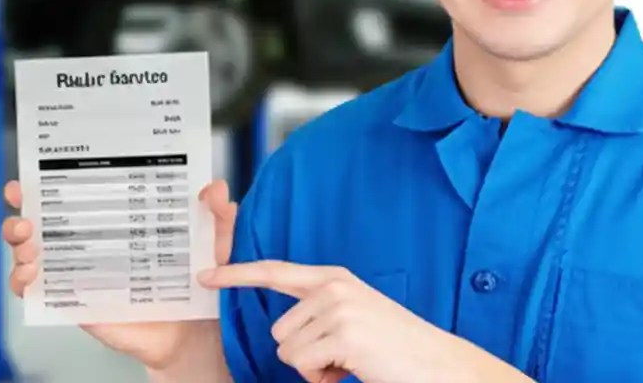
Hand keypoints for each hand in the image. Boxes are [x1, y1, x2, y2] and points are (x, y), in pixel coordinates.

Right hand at [2, 179, 237, 375]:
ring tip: (29, 244)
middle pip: (40, 220)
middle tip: (25, 215)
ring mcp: (77, 272)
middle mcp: (90, 241)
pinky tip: (31, 276)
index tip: (29, 175)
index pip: (76, 193)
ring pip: (28, 253)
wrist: (194, 333)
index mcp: (116, 218)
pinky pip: (36, 292)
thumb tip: (214, 187)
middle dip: (21, 211)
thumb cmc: (199, 283)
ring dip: (16, 246)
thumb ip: (217, 215)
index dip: (47, 181)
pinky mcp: (74, 302)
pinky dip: (22, 282)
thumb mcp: (214, 244)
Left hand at [200, 261, 497, 382]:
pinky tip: (353, 370)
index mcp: (333, 279)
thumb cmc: (393, 348)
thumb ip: (319, 312)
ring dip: (315, 369)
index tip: (204, 275)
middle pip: (278, 331)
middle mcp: (333, 287)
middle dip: (304, 355)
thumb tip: (285, 336)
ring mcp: (339, 308)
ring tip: (351, 362)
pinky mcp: (344, 333)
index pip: (274, 272)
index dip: (236, 274)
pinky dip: (323, 378)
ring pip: (288, 351)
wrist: (437, 364)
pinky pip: (304, 365)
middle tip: (344, 357)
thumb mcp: (354, 316)